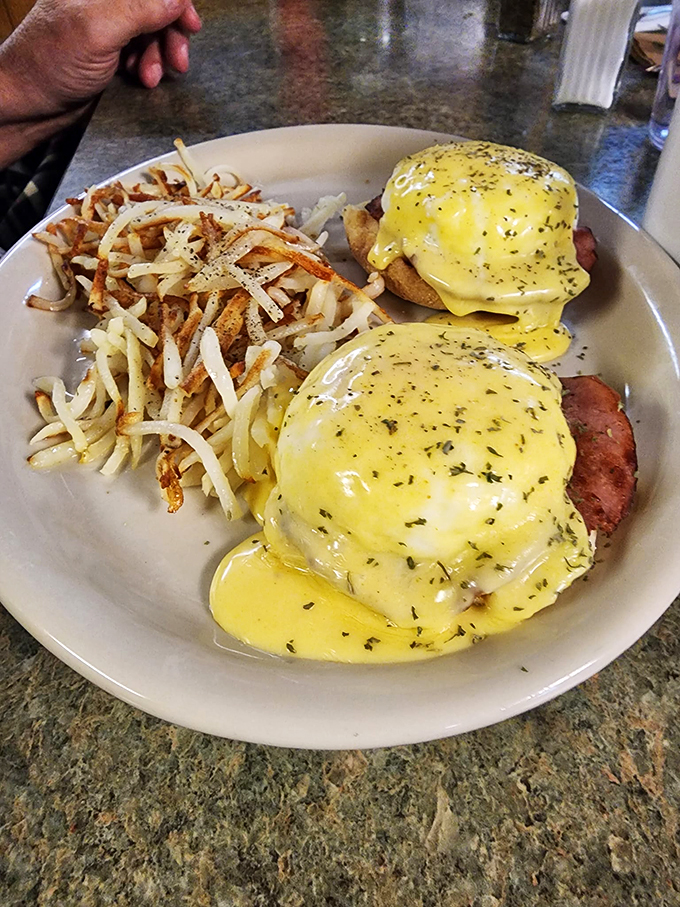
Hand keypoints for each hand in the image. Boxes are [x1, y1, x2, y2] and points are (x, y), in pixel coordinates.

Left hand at [0, 0, 201, 117]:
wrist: (30, 105)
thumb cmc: (48, 64)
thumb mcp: (98, 30)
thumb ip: (140, 9)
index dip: (174, 2)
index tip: (190, 24)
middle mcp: (102, 4)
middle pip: (155, 9)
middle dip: (169, 35)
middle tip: (177, 60)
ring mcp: (106, 29)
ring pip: (152, 34)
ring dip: (159, 58)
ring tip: (151, 77)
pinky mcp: (109, 55)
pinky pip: (142, 55)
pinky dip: (148, 68)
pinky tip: (142, 80)